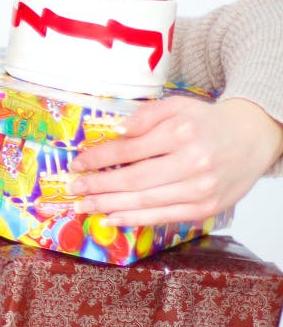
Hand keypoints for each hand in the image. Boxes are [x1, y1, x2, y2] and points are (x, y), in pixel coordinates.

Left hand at [67, 96, 282, 225]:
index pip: (129, 149)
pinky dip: (134, 220)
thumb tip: (115, 131)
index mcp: (183, 132)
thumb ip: (145, 116)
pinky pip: (163, 217)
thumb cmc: (206, 123)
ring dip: (109, 206)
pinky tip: (111, 218)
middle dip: (98, 186)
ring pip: (145, 201)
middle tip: (74, 189)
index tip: (77, 163)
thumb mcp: (177, 105)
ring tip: (84, 206)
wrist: (251, 139)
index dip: (99, 158)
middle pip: (134, 179)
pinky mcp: (206, 208)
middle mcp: (193, 162)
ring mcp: (200, 189)